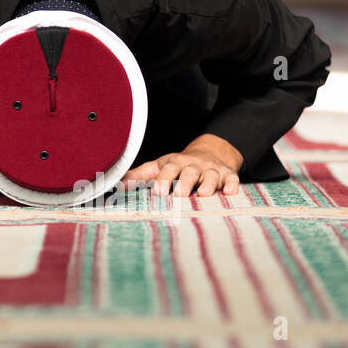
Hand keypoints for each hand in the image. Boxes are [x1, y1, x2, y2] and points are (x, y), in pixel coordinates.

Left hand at [122, 134, 243, 196]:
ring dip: (208, 184)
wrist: (210, 152)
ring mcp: (212, 170)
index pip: (168, 169)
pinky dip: (232, 185)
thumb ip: (139, 176)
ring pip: (211, 175)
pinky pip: (232, 179)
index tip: (158, 191)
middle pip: (189, 172)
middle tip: (180, 194)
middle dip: (185, 182)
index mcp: (174, 163)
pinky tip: (230, 192)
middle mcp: (193, 165)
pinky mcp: (228, 175)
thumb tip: (115, 184)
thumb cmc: (178, 165)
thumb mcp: (159, 166)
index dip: (163, 179)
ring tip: (204, 194)